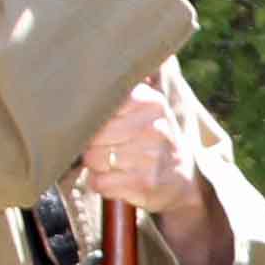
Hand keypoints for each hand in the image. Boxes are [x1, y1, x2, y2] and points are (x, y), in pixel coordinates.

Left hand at [78, 81, 209, 223]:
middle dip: (93, 144)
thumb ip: (121, 92)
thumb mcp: (148, 107)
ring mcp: (149, 157)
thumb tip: (83, 80)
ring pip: (93, 158)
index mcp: (151, 102)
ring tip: (115, 162)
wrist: (181, 178)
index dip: (92, 118)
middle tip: (110, 147)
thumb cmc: (153, 139)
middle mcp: (152, 127)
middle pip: (92, 134)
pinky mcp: (143, 183)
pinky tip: (118, 179)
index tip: (102, 123)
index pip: (99, 106)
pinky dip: (102, 184)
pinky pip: (99, 182)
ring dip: (97, 164)